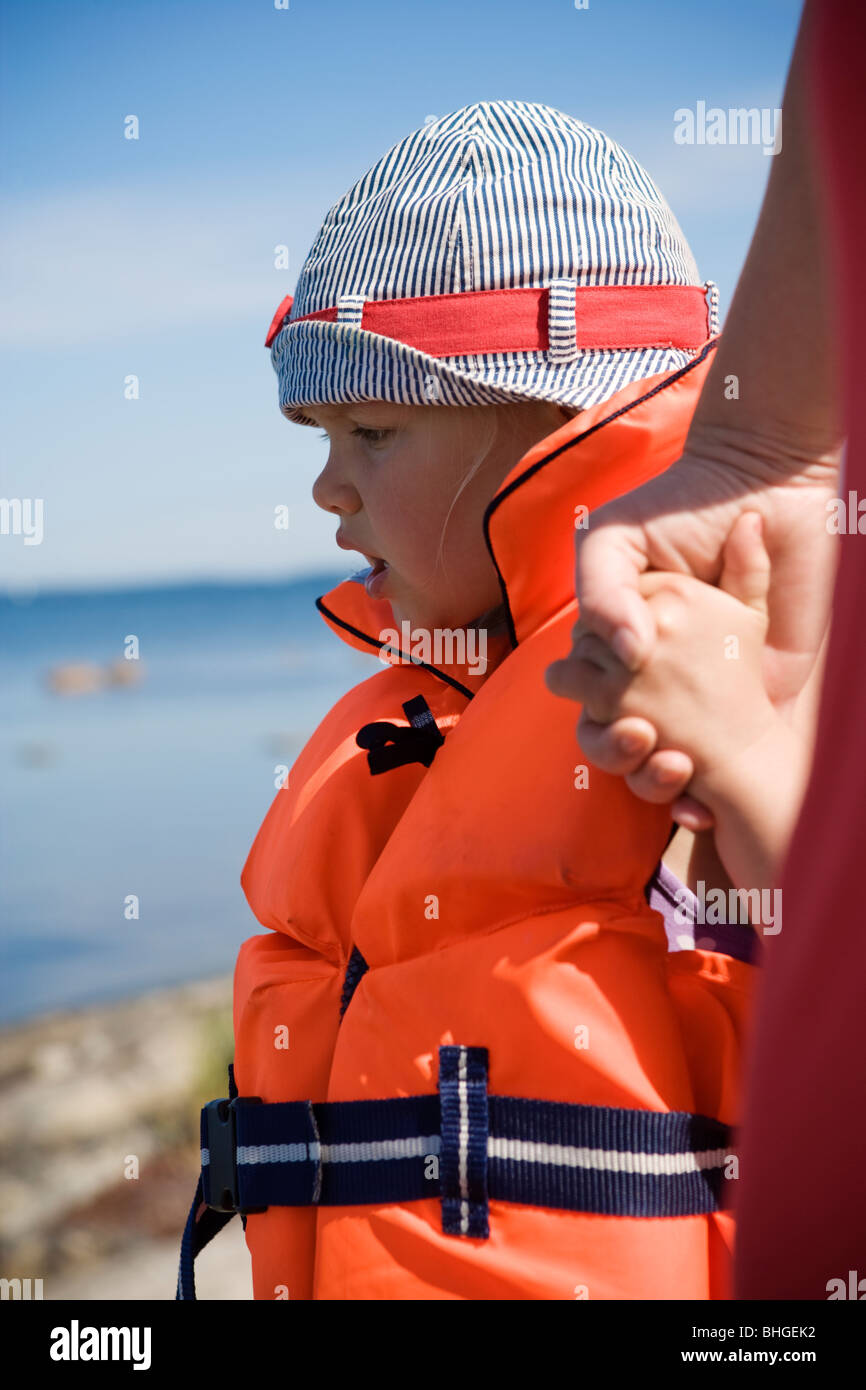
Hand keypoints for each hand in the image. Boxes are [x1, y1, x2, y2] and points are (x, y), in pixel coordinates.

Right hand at [545, 440, 837, 810]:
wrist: (767, 487)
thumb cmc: (684, 502)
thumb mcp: (615, 536)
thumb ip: (600, 592)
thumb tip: (627, 654)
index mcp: (615, 640)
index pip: (588, 700)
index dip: (594, 719)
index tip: (614, 713)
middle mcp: (652, 671)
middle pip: (615, 741)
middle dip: (620, 754)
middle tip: (643, 738)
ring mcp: (703, 688)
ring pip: (659, 764)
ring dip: (656, 780)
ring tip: (676, 765)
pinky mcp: (755, 697)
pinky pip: (726, 763)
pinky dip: (703, 795)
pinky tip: (701, 798)